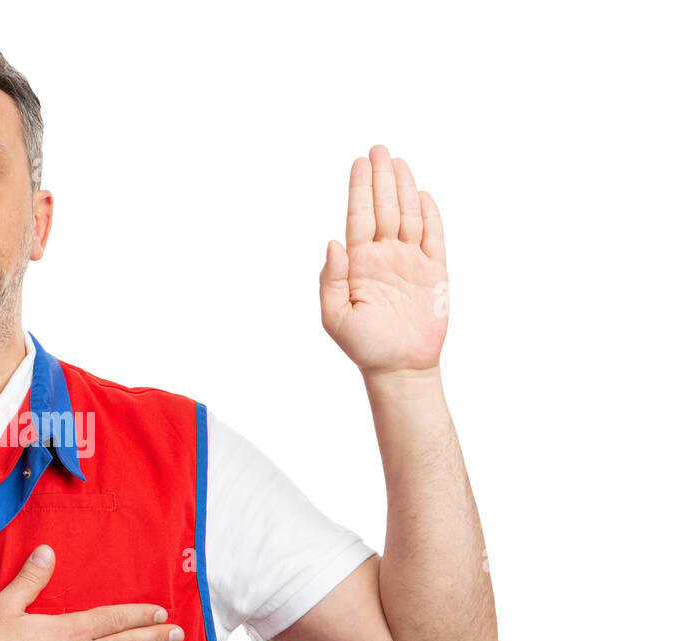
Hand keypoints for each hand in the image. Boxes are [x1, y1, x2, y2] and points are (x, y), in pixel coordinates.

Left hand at [319, 144, 448, 377]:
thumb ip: (330, 279)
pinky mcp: (434, 273)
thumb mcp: (335, 316)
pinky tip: (423, 194)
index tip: (360, 162)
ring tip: (397, 161)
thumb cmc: (363, 347)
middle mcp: (383, 257)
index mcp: (359, 264)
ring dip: (403, 189)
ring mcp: (410, 262)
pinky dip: (430, 215)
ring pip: (408, 216)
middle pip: (384, 209)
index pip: (359, 217)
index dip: (360, 189)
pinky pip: (434, 237)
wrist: (399, 369)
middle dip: (380, 179)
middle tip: (378, 148)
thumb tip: (333, 241)